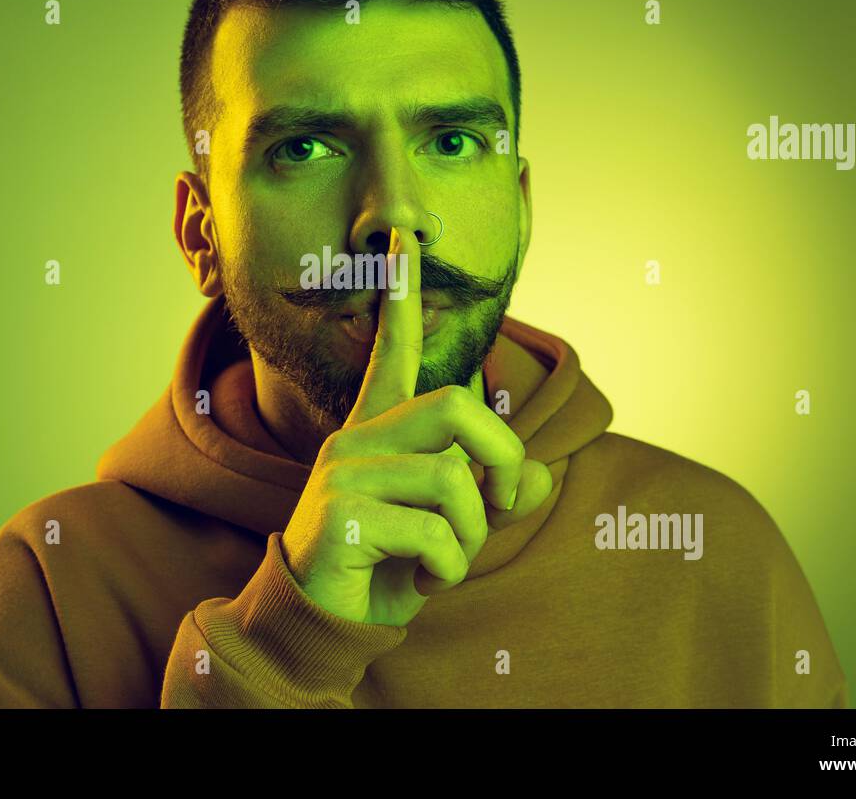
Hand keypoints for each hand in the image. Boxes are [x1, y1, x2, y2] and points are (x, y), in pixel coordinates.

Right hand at [280, 225, 553, 625]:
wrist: (318, 620)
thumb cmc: (386, 566)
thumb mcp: (451, 528)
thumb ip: (495, 497)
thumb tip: (537, 477)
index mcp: (378, 430)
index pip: (391, 351)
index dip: (401, 294)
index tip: (401, 235)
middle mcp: (357, 439)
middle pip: (458, 406)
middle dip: (502, 458)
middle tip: (500, 505)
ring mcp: (345, 473)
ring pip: (454, 481)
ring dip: (474, 537)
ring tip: (448, 563)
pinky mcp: (342, 516)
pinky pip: (436, 534)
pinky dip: (450, 570)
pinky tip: (424, 583)